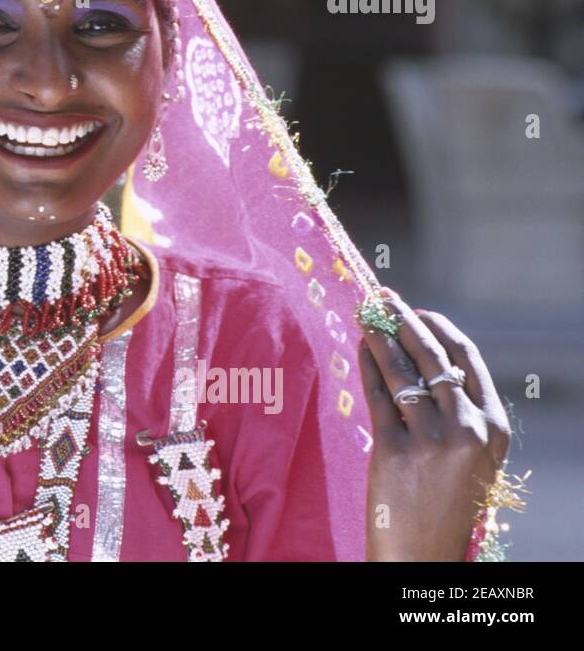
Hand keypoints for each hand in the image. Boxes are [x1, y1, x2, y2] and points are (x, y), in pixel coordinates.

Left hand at [359, 287, 510, 560]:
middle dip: (406, 321)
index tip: (418, 310)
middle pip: (433, 357)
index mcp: (492, 427)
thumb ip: (457, 413)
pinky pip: (378, 395)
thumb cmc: (443, 503)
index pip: (467, 360)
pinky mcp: (394, 448)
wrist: (424, 554)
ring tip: (366, 317)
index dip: (440, 328)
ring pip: (403, 371)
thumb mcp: (470, 456)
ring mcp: (431, 438)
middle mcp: (466, 428)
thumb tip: (423, 357)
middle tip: (384, 299)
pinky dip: (368, 366)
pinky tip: (360, 349)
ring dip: (381, 337)